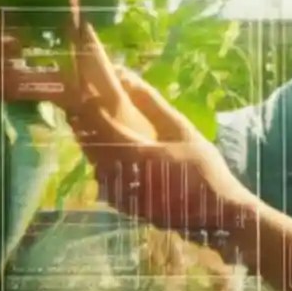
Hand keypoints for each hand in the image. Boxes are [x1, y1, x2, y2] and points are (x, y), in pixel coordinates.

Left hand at [0, 0, 252, 232]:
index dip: (79, 94)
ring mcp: (116, 193)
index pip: (90, 118)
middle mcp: (113, 175)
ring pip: (92, 157)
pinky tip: (115, 145)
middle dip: (81, 113)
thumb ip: (150, 102)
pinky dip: (104, 155)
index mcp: (127, 153)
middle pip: (85, 138)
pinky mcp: (122, 203)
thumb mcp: (181, 129)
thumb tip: (125, 75)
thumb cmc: (204, 169)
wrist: (216, 216)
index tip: (74, 74)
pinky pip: (103, 173)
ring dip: (91, 134)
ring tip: (93, 112)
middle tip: (77, 88)